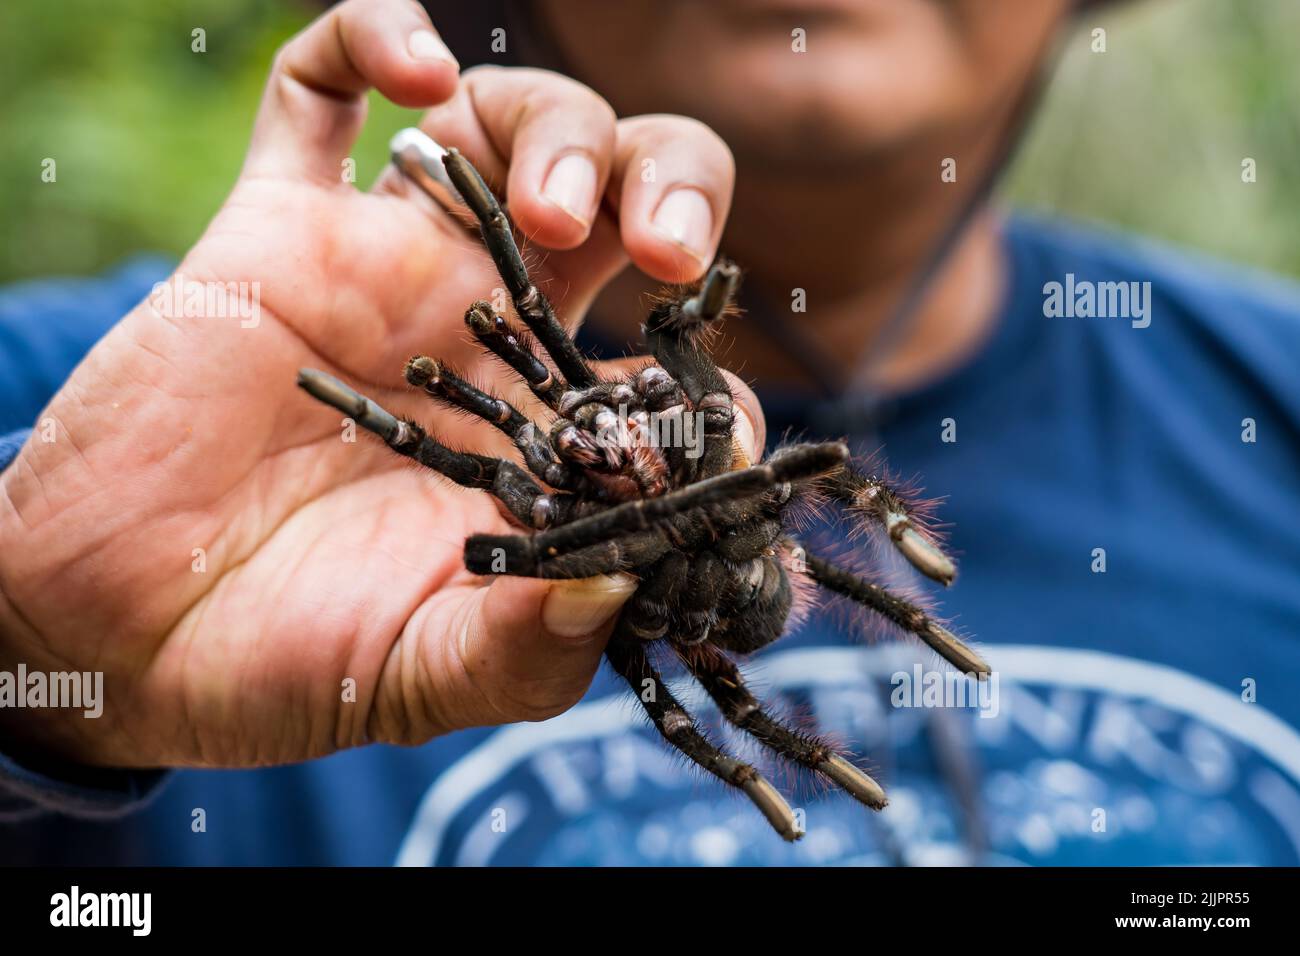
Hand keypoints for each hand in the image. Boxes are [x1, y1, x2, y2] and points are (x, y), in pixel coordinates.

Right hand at [0, 0, 761, 768]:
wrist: (115, 642)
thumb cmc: (282, 664)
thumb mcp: (429, 676)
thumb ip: (532, 647)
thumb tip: (628, 581)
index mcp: (547, 434)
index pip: (674, 354)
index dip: (716, 368)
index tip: (714, 424)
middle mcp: (486, 336)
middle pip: (624, 197)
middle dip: (672, 191)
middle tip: (665, 256)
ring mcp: (387, 272)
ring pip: (505, 124)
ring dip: (562, 131)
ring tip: (550, 211)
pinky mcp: (276, 232)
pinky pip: (320, 88)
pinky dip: (375, 42)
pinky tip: (420, 78)